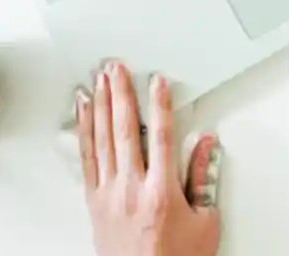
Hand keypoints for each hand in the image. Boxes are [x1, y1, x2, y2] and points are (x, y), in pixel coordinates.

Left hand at [76, 61, 221, 255]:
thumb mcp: (205, 221)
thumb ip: (202, 178)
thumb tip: (204, 144)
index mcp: (161, 192)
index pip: (159, 136)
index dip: (159, 105)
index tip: (157, 81)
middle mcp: (131, 189)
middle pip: (124, 130)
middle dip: (121, 94)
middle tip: (117, 67)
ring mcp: (108, 195)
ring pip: (101, 140)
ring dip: (100, 105)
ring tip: (99, 80)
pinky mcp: (94, 203)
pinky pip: (87, 159)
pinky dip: (84, 132)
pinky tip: (84, 113)